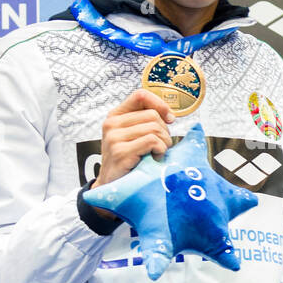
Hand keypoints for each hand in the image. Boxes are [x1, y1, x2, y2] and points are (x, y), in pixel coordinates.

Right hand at [91, 90, 174, 218]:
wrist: (112, 187)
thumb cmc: (129, 161)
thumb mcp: (134, 136)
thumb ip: (146, 122)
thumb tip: (171, 116)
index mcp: (116, 115)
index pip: (141, 95)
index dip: (160, 104)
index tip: (169, 119)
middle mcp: (111, 123)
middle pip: (153, 115)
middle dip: (164, 132)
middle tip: (160, 147)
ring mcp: (114, 138)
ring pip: (154, 128)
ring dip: (163, 143)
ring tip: (156, 154)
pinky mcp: (120, 152)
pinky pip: (152, 141)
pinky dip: (160, 150)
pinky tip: (154, 159)